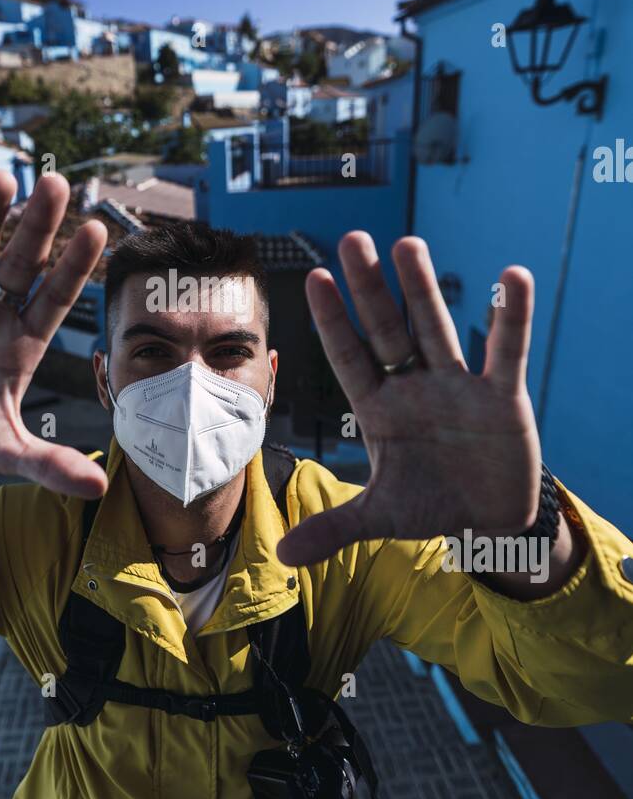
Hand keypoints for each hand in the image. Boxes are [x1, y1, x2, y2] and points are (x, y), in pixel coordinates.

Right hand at [0, 170, 108, 498]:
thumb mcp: (2, 453)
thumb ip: (47, 465)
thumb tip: (99, 488)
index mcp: (22, 344)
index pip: (55, 299)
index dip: (75, 267)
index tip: (99, 229)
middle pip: (20, 265)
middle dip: (38, 227)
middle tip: (58, 182)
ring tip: (0, 177)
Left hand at [277, 232, 541, 564]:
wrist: (488, 520)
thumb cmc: (430, 503)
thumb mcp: (382, 518)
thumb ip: (336, 530)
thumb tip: (285, 559)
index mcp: (379, 408)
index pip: (349, 357)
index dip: (333, 322)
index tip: (315, 279)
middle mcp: (414, 386)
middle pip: (387, 330)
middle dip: (371, 289)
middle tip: (353, 239)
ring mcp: (457, 387)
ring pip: (436, 330)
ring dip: (423, 290)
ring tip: (408, 243)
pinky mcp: (501, 398)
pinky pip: (505, 352)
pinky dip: (510, 319)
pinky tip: (513, 277)